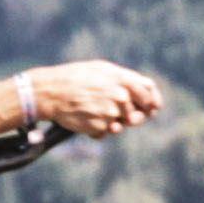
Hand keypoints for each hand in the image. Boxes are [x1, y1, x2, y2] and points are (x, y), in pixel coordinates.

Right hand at [27, 60, 162, 137]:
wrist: (50, 92)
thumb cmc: (75, 77)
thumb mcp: (101, 69)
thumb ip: (125, 78)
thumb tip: (145, 88)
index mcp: (122, 79)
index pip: (149, 93)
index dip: (153, 102)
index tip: (152, 108)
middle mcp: (120, 97)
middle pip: (138, 114)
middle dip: (130, 117)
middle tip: (113, 112)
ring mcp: (111, 114)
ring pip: (120, 125)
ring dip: (111, 123)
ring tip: (92, 111)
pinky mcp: (100, 128)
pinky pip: (105, 133)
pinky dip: (97, 129)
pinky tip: (84, 118)